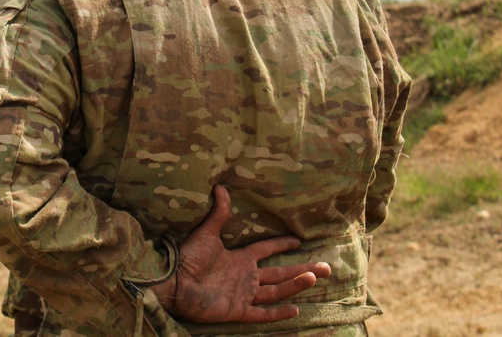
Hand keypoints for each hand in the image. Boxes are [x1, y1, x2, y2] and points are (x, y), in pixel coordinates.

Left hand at [152, 185, 331, 323]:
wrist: (174, 282)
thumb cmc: (187, 257)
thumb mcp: (206, 233)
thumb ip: (218, 213)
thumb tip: (221, 187)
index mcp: (239, 259)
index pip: (265, 251)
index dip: (281, 245)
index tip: (298, 240)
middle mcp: (245, 277)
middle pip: (280, 273)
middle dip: (303, 269)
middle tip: (327, 267)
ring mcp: (243, 295)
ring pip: (277, 291)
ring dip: (296, 285)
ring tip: (315, 277)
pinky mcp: (237, 311)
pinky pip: (261, 314)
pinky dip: (277, 313)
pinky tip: (295, 309)